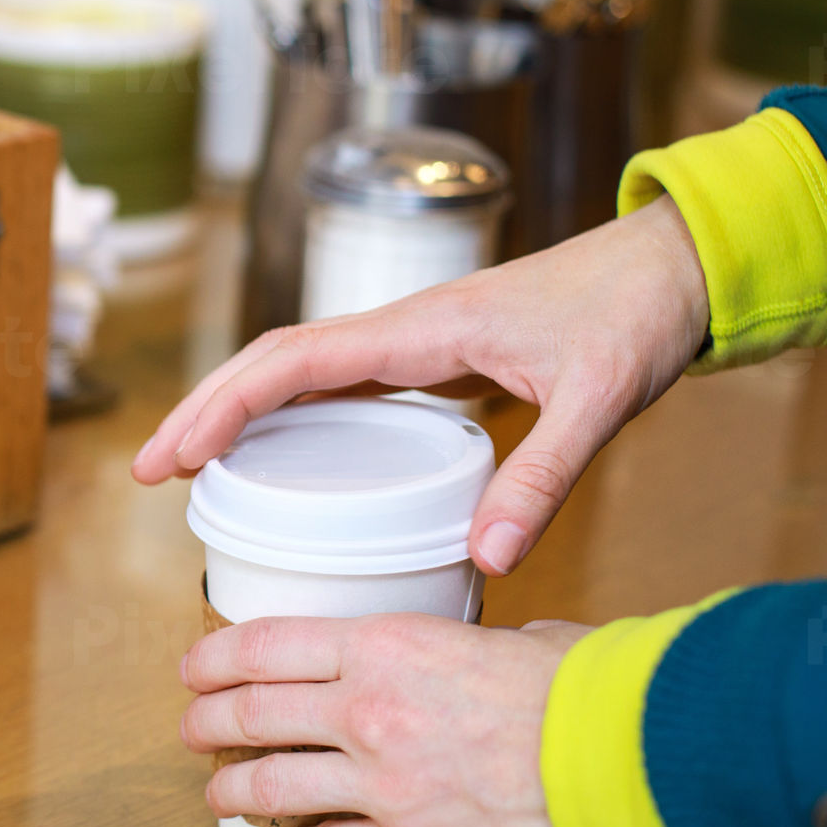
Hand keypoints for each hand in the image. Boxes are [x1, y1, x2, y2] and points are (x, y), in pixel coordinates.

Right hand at [133, 197, 708, 573]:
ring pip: (298, 370)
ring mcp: (414, 343)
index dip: (226, 404)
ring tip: (189, 467)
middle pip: (274, 363)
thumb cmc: (636, 314)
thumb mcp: (599, 400)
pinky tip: (282, 458)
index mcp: (422, 327)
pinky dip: (290, 415)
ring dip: (238, 410)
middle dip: (206, 411)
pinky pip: (337, 385)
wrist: (675, 267)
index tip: (178, 450)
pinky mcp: (434, 359)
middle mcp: (404, 329)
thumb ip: (545, 477)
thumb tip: (492, 559)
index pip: (294, 359)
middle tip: (152, 471)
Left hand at [181, 613, 592, 826]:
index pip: (264, 645)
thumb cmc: (587, 695)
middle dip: (205, 722)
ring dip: (232, 790)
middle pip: (248, 714)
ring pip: (268, 786)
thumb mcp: (511, 639)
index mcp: (384, 646)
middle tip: (192, 728)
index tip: (195, 667)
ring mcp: (381, 786)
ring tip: (223, 793)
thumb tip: (478, 653)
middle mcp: (367, 712)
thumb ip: (466, 649)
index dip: (214, 657)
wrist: (629, 763)